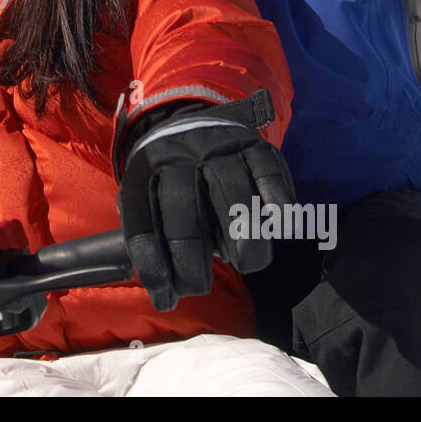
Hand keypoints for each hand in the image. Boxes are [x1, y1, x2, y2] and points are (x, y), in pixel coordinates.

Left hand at [117, 103, 295, 310]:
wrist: (194, 123)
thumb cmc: (172, 183)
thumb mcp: (150, 201)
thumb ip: (155, 241)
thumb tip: (166, 295)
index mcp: (143, 172)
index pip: (141, 219)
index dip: (151, 263)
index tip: (165, 298)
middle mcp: (177, 156)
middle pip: (182, 206)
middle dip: (190, 255)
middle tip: (201, 288)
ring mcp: (217, 148)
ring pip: (231, 190)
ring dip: (242, 234)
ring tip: (247, 264)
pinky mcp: (254, 146)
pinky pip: (268, 174)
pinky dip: (276, 204)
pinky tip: (279, 229)